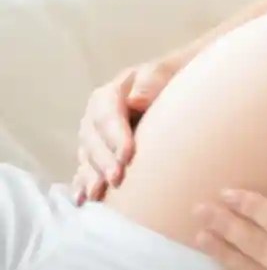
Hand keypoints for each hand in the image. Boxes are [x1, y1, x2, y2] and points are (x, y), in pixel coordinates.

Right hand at [71, 45, 197, 204]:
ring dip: (92, 175)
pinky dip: (83, 183)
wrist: (181, 87)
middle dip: (104, 160)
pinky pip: (86, 168)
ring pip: (87, 155)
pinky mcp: (100, 154)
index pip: (107, 114)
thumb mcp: (168, 71)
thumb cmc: (176, 78)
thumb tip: (135, 100)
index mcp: (112, 93)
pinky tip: (82, 198)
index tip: (127, 155)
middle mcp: (99, 115)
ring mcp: (97, 136)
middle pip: (93, 138)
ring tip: (97, 194)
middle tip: (117, 178)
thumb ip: (153, 80)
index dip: (115, 135)